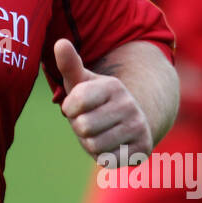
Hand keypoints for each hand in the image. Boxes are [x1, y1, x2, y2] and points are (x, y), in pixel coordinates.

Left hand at [55, 38, 152, 165]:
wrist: (131, 122)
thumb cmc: (96, 101)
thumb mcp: (82, 81)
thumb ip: (70, 64)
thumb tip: (60, 42)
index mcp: (113, 86)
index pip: (76, 102)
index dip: (70, 108)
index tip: (78, 106)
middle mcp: (129, 105)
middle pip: (83, 126)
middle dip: (80, 127)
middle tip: (89, 121)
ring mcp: (138, 127)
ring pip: (93, 144)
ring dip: (89, 143)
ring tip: (98, 132)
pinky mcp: (142, 150)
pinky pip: (107, 160)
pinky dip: (102, 156)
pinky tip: (110, 145)